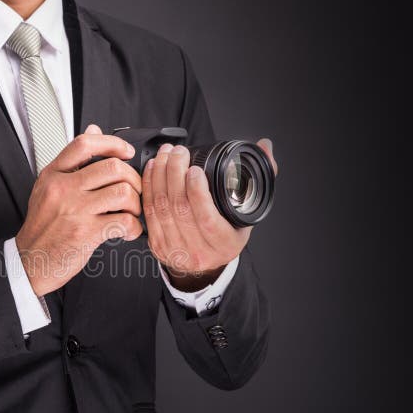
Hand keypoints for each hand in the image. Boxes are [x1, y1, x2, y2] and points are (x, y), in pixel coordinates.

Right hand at [16, 125, 143, 295]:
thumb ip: (72, 161)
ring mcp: (75, 210)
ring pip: (122, 192)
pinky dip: (133, 227)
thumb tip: (93, 131)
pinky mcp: (86, 232)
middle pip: (112, 167)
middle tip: (133, 192)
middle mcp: (63, 188)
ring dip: (136, 204)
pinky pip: (123, 221)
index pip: (85, 144)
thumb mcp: (49, 188)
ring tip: (131, 212)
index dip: (113, 143)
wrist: (29, 260)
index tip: (126, 152)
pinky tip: (127, 230)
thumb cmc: (42, 227)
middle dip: (133, 180)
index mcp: (53, 174)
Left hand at [143, 139, 277, 291]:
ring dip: (160, 176)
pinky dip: (149, 187)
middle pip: (180, 209)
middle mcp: (198, 250)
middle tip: (178, 152)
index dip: (197, 192)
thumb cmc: (227, 235)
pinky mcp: (157, 244)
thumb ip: (257, 178)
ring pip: (161, 208)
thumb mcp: (247, 213)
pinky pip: (148, 212)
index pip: (207, 219)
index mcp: (224, 243)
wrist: (207, 266)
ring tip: (165, 154)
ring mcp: (175, 249)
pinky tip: (152, 169)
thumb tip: (264, 147)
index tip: (195, 169)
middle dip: (175, 174)